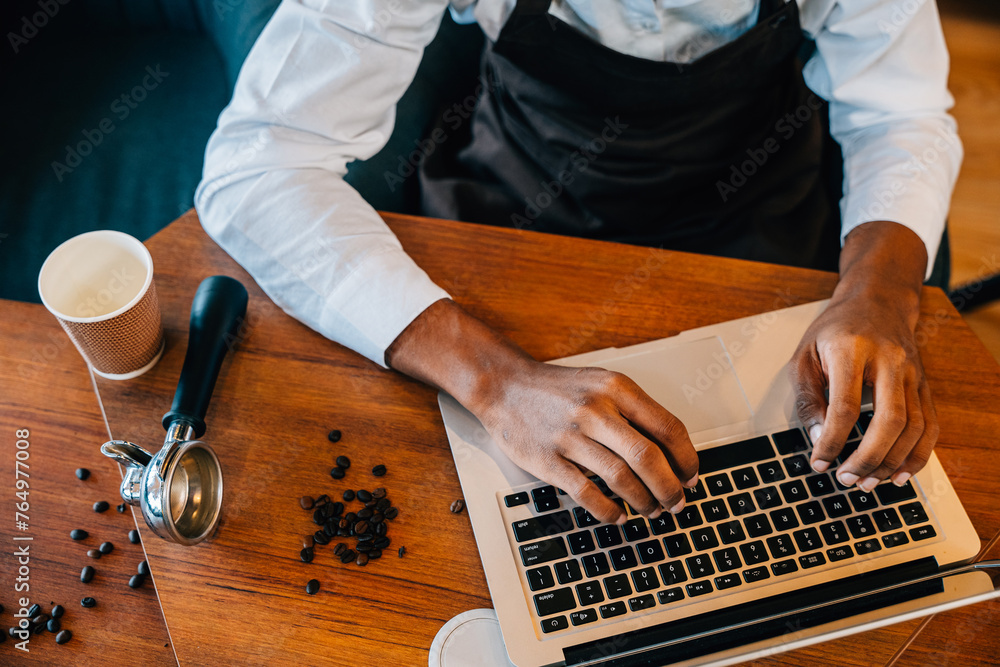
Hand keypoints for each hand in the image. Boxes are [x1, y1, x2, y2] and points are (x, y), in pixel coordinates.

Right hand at [386, 299, 698, 523]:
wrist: (505, 386)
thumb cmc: (557, 389)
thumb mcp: (601, 384)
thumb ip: (634, 410)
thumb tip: (671, 451)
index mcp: (616, 388)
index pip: (667, 427)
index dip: (686, 458)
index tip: (691, 476)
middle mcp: (595, 410)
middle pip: (648, 458)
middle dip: (670, 488)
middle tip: (677, 503)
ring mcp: (570, 436)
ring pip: (621, 478)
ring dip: (643, 501)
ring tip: (651, 511)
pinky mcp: (548, 460)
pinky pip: (587, 493)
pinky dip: (608, 510)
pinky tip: (618, 515)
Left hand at [789, 221, 937, 491]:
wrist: (876, 301)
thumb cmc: (834, 330)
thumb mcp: (805, 355)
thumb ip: (808, 397)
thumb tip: (819, 437)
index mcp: (851, 350)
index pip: (845, 406)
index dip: (832, 441)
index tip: (820, 462)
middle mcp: (888, 361)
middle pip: (888, 420)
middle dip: (867, 458)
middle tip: (847, 479)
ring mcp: (912, 373)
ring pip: (913, 426)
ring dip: (892, 462)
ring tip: (868, 482)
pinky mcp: (924, 384)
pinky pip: (930, 424)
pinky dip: (918, 454)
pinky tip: (900, 473)